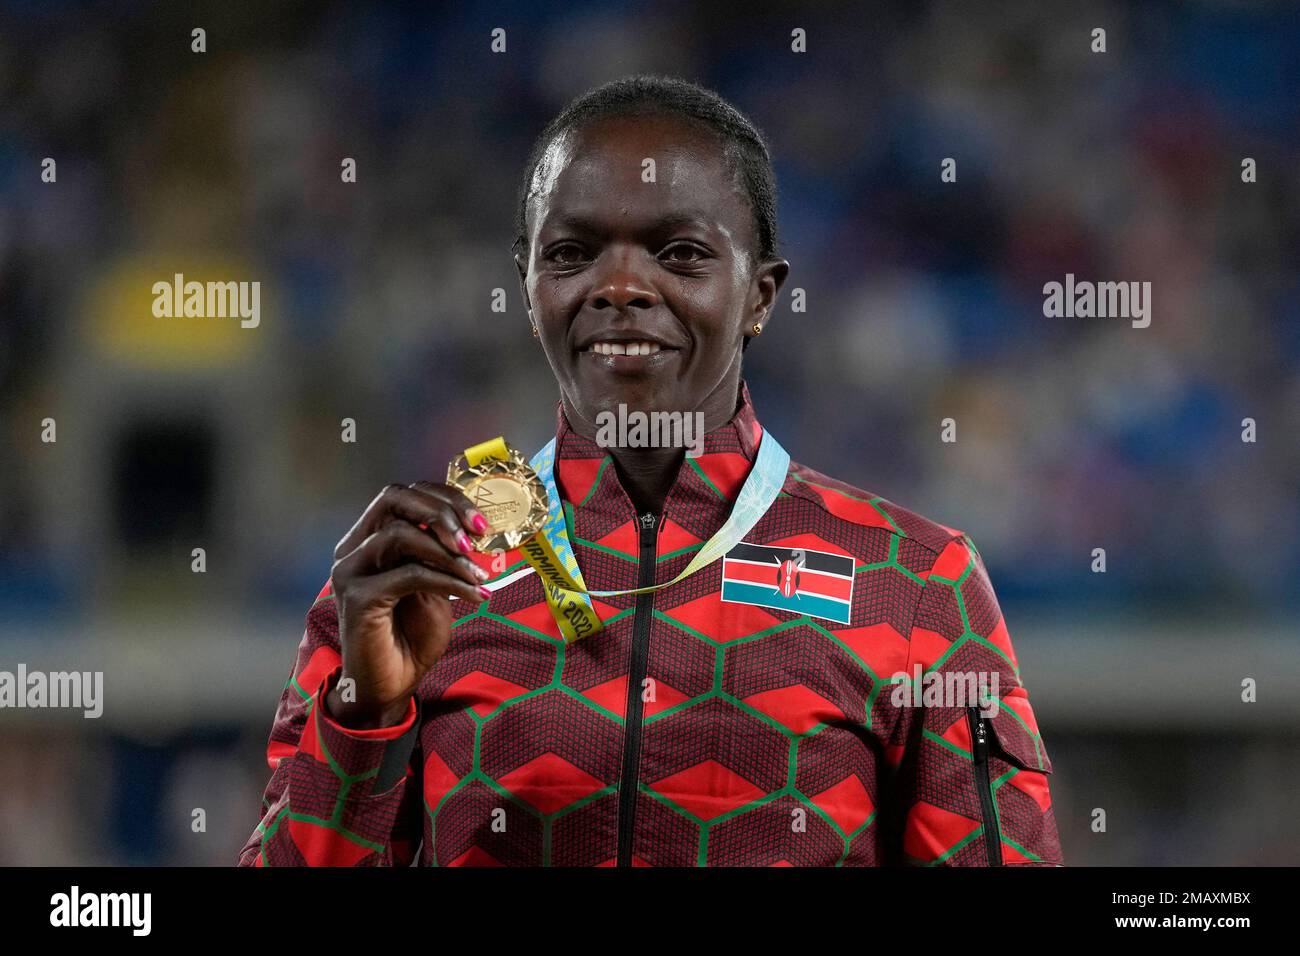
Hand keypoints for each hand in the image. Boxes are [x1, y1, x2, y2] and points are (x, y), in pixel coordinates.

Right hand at [325, 482, 490, 728]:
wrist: (392, 686)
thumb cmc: (412, 636)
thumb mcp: (434, 585)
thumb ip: (441, 553)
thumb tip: (472, 525)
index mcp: (369, 538)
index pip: (403, 494)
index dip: (445, 498)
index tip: (481, 523)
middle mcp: (353, 548)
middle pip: (394, 498)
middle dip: (443, 511)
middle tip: (478, 535)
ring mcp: (350, 571)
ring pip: (400, 534)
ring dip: (448, 552)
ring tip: (478, 575)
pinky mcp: (356, 597)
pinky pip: (408, 574)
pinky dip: (447, 581)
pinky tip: (473, 596)